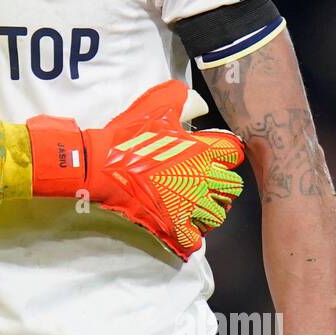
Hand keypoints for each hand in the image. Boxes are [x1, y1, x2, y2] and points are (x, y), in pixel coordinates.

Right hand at [87, 80, 244, 257]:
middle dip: (223, 186)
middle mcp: (203, 179)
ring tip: (195, 207)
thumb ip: (180, 97)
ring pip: (218, 215)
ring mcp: (190, 205)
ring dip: (209, 211)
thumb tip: (192, 95)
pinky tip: (182, 227)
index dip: (225, 154)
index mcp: (203, 151)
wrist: (100, 165)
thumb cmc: (128, 137)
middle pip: (233, 187)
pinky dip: (191, 236)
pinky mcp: (174, 226)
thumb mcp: (155, 107)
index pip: (234, 153)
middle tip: (206, 183)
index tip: (214, 156)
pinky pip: (195, 239)